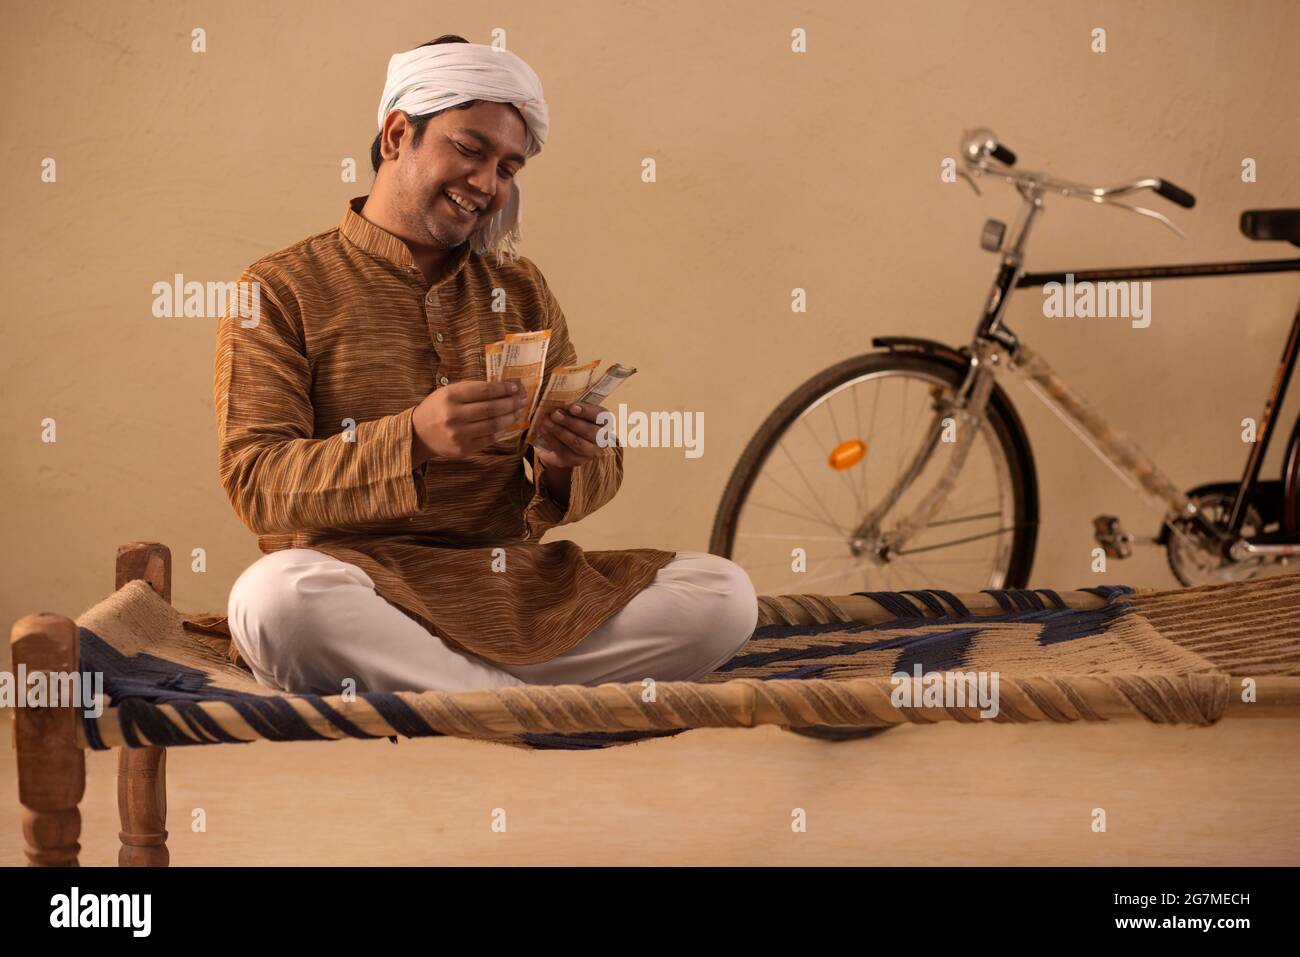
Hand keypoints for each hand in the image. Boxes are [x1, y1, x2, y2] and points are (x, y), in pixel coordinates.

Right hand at [412, 380, 527, 462]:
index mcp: (450, 396)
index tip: (516, 387)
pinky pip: (488, 439)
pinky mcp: (463, 449)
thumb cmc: (437, 408)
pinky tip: (507, 424)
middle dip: (511, 403)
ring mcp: (459, 434)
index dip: (503, 389)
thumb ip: (472, 389)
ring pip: (493, 425)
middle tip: (523, 399)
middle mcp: (454, 416)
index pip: (484, 391)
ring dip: (510, 417)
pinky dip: (500, 431)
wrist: (418, 434)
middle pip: (492, 408)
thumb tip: (502, 386)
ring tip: (519, 411)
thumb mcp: (449, 392)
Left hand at [534, 401, 607, 469]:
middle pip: (589, 431)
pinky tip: (543, 431)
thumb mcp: (574, 410)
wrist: (564, 441)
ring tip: (546, 422)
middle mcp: (602, 438)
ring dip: (559, 431)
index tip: (572, 407)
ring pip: (577, 443)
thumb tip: (558, 399)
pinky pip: (564, 451)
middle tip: (554, 414)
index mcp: (605, 421)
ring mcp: (590, 452)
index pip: (600, 416)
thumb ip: (572, 405)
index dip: (587, 411)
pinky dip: (552, 440)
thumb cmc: (572, 419)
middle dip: (570, 422)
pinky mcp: (576, 460)